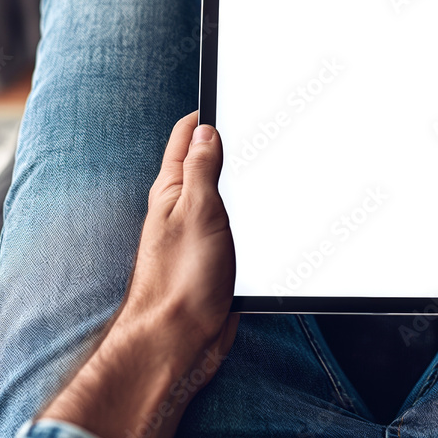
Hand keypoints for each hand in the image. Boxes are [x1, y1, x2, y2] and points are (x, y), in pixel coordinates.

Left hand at [124, 111, 238, 352]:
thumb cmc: (180, 279)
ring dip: (241, 180)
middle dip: (229, 143)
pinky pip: (237, 226)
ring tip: (261, 157)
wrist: (180, 339)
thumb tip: (206, 131)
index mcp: (172, 190)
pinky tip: (266, 212)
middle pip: (207, 163)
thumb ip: (201, 169)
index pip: (186, 138)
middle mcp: (183, 208)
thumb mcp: (197, 211)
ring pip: (226, 195)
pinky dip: (250, 214)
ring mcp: (200, 234)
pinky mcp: (218, 258)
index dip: (207, 116)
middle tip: (253, 124)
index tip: (229, 97)